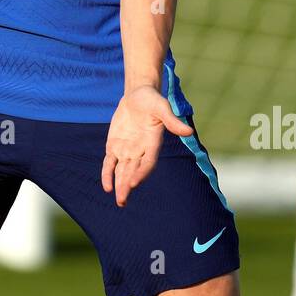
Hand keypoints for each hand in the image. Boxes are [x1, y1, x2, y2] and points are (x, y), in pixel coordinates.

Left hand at [102, 85, 194, 206]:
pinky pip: (110, 163)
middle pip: (133, 171)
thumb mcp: (162, 107)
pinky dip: (107, 174)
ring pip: (122, 170)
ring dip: (120, 185)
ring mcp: (127, 149)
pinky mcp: (114, 145)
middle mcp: (140, 150)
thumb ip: (172, 121)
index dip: (141, 173)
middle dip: (127, 185)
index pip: (147, 162)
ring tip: (120, 200)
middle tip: (122, 200)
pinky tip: (106, 187)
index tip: (132, 182)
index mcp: (153, 143)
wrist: (138, 94)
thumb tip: (188, 132)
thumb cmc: (152, 100)